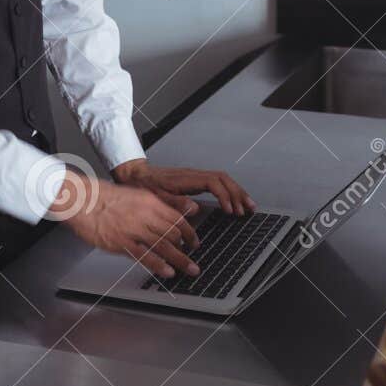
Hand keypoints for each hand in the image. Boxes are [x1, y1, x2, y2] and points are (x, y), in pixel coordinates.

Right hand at [47, 170, 201, 280]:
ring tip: (190, 269)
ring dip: (180, 259)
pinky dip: (159, 266)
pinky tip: (168, 272)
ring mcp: (134, 230)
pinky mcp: (122, 242)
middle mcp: (145, 215)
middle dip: (188, 248)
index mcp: (150, 201)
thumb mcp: (135, 194)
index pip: (177, 218)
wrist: (82, 200)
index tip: (194, 241)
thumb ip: (154, 205)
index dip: (189, 232)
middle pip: (175, 233)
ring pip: (164, 246)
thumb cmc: (104, 197)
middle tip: (195, 257)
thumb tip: (170, 213)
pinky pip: (145, 256)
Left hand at [112, 158, 255, 217]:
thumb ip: (175, 203)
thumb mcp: (156, 198)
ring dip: (236, 192)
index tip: (231, 211)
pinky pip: (217, 182)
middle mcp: (194, 175)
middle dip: (238, 193)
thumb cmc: (145, 187)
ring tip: (248, 206)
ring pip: (223, 179)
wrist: (137, 176)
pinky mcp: (195, 180)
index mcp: (186, 179)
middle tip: (248, 209)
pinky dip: (229, 191)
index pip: (214, 183)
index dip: (225, 196)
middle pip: (224, 179)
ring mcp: (196, 176)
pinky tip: (233, 202)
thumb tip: (195, 207)